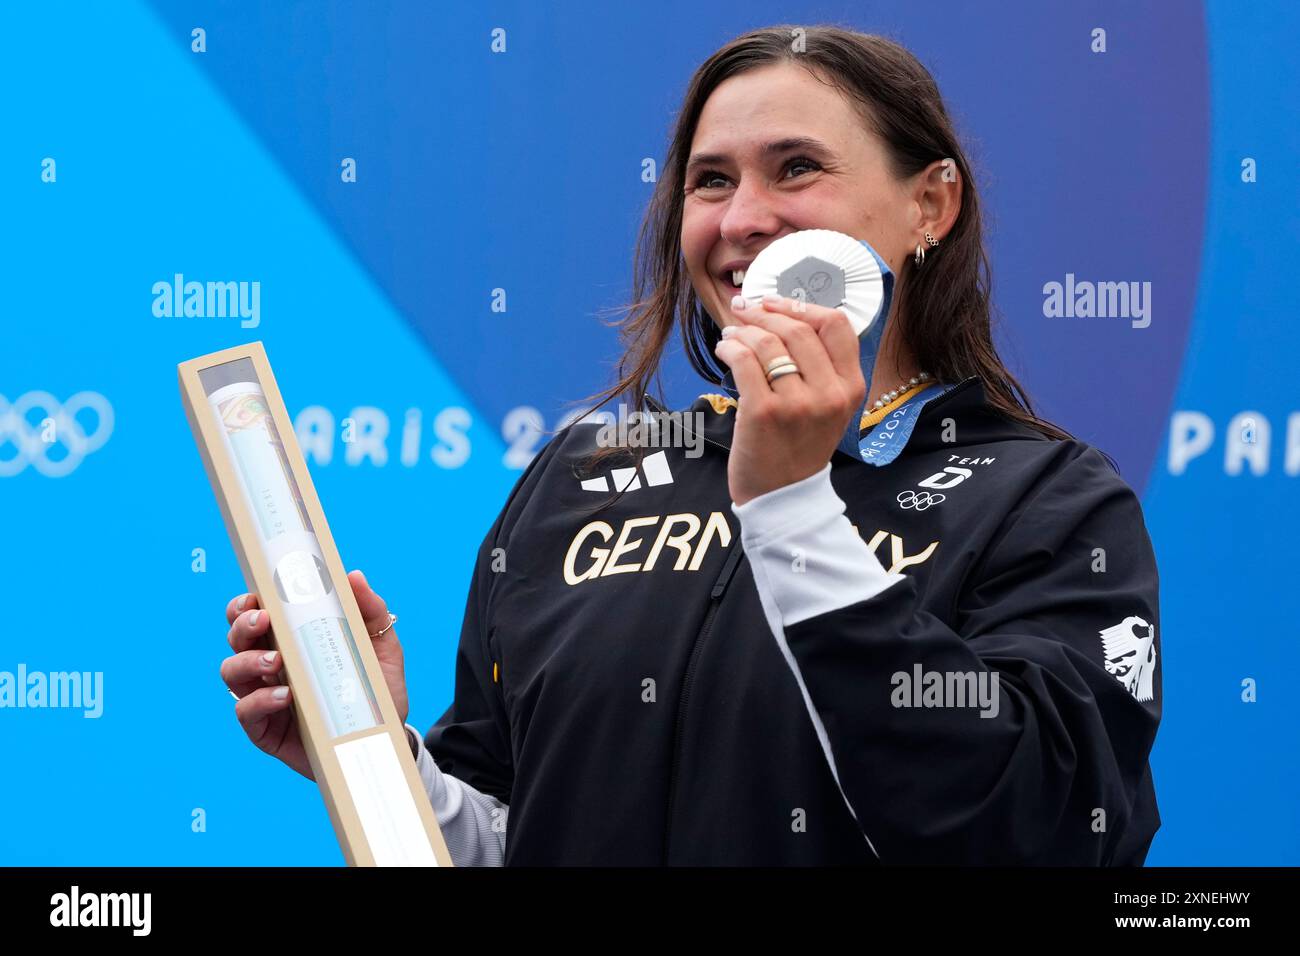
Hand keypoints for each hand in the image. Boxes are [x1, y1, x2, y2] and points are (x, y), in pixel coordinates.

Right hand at [219, 569, 408, 780]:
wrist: (384, 738)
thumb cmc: (377, 689)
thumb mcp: (381, 647)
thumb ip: (370, 612)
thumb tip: (353, 576)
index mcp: (291, 640)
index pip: (255, 616)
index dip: (245, 603)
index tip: (257, 595)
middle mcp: (271, 666)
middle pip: (236, 638)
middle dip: (242, 625)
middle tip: (264, 620)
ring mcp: (265, 697)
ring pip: (232, 671)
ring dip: (248, 661)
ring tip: (277, 660)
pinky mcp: (266, 730)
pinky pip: (246, 711)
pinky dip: (260, 699)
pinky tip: (285, 695)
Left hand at [712, 294, 865, 504]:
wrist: (782, 497)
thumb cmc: (799, 448)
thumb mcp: (829, 408)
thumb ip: (821, 367)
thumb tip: (786, 314)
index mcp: (851, 387)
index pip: (837, 324)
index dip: (802, 305)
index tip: (776, 302)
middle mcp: (829, 394)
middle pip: (798, 329)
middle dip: (766, 312)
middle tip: (745, 310)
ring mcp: (797, 404)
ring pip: (768, 342)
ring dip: (744, 330)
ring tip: (732, 334)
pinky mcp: (763, 413)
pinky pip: (744, 361)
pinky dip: (730, 347)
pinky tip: (725, 349)